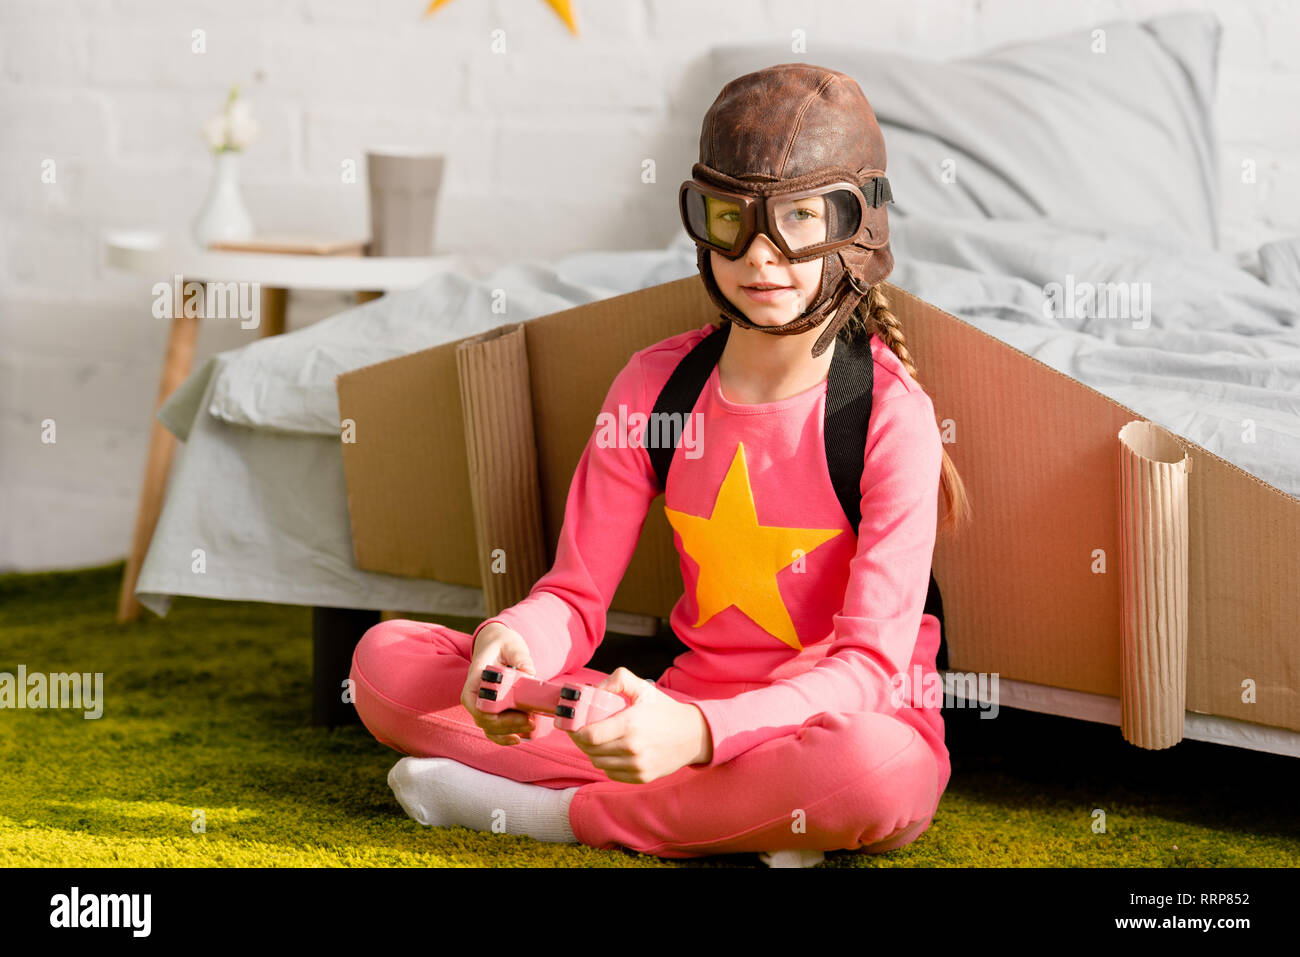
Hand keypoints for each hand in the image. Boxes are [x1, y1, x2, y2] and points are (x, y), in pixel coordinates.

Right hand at [460, 622, 543, 745]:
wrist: (498, 643)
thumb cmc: (503, 642)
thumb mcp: (512, 644)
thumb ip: (520, 657)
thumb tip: (530, 673)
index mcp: (475, 676)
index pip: (472, 701)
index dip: (489, 712)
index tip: (513, 711)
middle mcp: (475, 693)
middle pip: (482, 718)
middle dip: (506, 725)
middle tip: (529, 721)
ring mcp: (483, 703)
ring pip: (488, 727)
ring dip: (508, 732)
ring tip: (530, 726)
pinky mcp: (493, 709)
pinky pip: (493, 729)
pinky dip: (504, 737)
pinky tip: (519, 738)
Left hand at [566, 667, 712, 783]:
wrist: (692, 735)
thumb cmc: (664, 710)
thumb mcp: (643, 688)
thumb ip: (618, 680)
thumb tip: (595, 690)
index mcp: (630, 725)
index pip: (590, 735)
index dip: (576, 731)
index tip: (573, 725)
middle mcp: (633, 749)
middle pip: (591, 750)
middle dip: (580, 740)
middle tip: (579, 730)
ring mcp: (637, 766)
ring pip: (599, 763)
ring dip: (592, 752)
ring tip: (595, 740)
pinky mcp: (641, 777)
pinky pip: (611, 773)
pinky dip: (606, 763)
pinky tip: (610, 751)